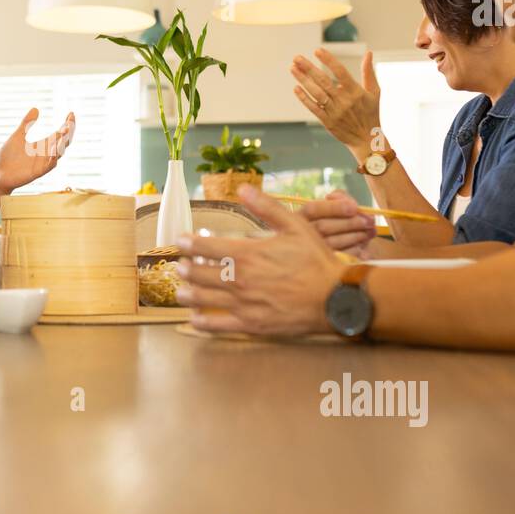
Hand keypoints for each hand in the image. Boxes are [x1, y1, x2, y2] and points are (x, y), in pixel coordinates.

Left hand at [0, 108, 75, 192]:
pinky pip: (49, 165)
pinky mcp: (38, 172)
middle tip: (69, 121)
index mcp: (44, 145)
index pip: (61, 133)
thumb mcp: (18, 136)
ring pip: (59, 153)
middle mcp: (47, 154)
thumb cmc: (8, 157)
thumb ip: (27, 124)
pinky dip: (53, 157)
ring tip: (63, 131)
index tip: (71, 113)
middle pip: (64, 142)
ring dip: (62, 143)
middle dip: (68, 132)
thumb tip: (36, 108)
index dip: (67, 124)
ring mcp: (43, 163)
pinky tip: (54, 148)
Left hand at [174, 185, 341, 337]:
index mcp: (246, 254)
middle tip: (181, 266)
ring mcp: (242, 304)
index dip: (187, 244)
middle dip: (185, 269)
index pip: (204, 247)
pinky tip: (195, 318)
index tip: (180, 241)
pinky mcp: (250, 325)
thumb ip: (266, 207)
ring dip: (187, 294)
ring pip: (202, 300)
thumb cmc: (315, 261)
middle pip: (198, 274)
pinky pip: (216, 325)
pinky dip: (201, 322)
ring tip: (181, 291)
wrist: (335, 299)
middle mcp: (239, 280)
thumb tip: (243, 188)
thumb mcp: (295, 226)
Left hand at [291, 48, 382, 158]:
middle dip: (309, 68)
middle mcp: (344, 101)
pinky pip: (313, 108)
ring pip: (316, 93)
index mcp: (356, 91)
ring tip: (292, 68)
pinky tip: (296, 88)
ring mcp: (335, 112)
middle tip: (297, 58)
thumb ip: (369, 72)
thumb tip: (369, 52)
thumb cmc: (371, 113)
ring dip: (303, 80)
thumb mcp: (374, 92)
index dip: (328, 60)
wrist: (367, 139)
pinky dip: (304, 98)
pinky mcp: (327, 122)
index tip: (317, 50)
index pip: (340, 72)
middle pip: (324, 81)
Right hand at [298, 189, 376, 257]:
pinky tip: (363, 248)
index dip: (334, 208)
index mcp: (300, 217)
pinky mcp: (322, 264)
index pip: (313, 209)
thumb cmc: (330, 221)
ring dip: (354, 237)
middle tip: (369, 221)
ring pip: (331, 243)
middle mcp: (301, 233)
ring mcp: (310, 251)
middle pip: (323, 227)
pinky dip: (353, 252)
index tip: (354, 207)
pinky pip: (338, 258)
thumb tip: (350, 204)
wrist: (328, 247)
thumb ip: (339, 198)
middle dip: (349, 223)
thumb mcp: (332, 205)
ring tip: (370, 232)